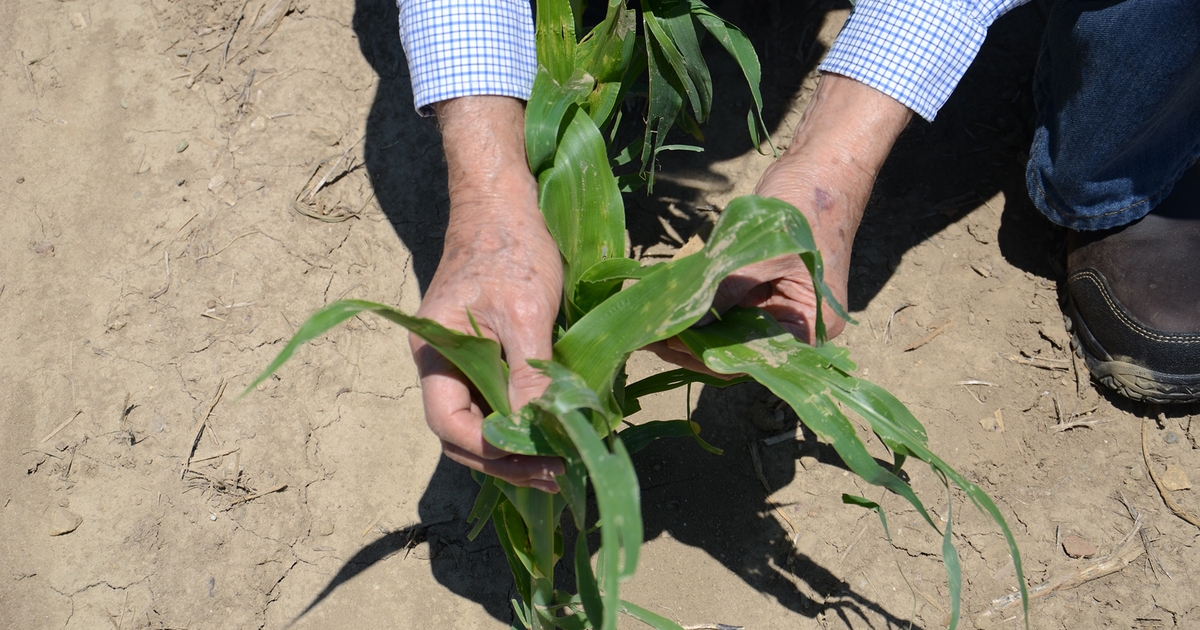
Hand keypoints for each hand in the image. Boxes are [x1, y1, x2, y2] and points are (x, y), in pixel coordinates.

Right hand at [411, 96, 564, 491]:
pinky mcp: (484, 350)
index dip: (489, 452)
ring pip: (479, 418)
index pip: (449, 424)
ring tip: (559, 461)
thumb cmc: (510, 248)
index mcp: (433, 355)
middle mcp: (440, 364)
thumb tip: (536, 429)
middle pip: (461, 432)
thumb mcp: (524, 311)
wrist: (503, 199)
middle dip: (505, 460)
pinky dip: (521, 418)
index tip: (538, 462)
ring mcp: (460, 358)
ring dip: (515, 444)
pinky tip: (553, 427)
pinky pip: (495, 397)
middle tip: (556, 475)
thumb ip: (526, 371)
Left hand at [650, 75, 911, 367]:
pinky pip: (723, 309)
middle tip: (647, 337)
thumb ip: (730, 288)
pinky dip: (697, 307)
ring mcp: (775, 310)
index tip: (670, 344)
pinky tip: (664, 304)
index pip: (755, 358)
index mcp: (812, 327)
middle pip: (738, 351)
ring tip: (648, 324)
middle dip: (693, 345)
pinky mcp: (757, 292)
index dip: (710, 356)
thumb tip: (688, 322)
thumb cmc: (806, 208)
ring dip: (690, 329)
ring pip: (726, 333)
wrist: (819, 170)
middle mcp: (794, 327)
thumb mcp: (766, 250)